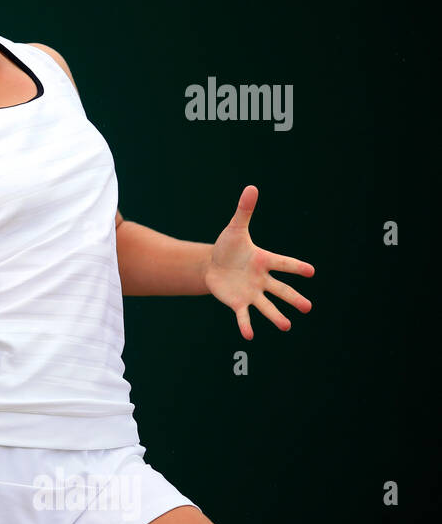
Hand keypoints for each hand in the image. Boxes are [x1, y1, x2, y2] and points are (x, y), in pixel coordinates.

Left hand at [204, 185, 314, 339]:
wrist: (212, 265)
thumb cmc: (228, 247)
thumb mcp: (235, 229)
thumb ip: (244, 211)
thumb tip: (251, 187)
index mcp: (264, 260)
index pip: (283, 263)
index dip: (296, 267)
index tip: (311, 271)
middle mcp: (262, 279)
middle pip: (281, 289)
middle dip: (294, 298)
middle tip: (308, 308)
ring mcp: (251, 292)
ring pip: (267, 306)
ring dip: (276, 317)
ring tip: (287, 327)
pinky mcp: (238, 302)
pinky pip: (244, 315)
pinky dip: (246, 325)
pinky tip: (249, 336)